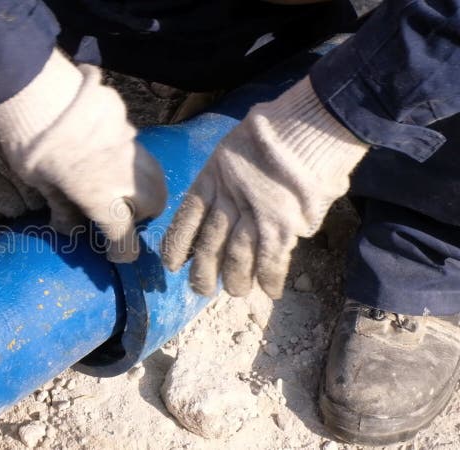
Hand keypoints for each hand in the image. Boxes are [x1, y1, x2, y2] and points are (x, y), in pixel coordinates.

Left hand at [0, 51, 167, 262]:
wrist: (37, 90)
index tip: (113, 253)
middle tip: (117, 213)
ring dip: (144, 188)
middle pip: (153, 204)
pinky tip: (109, 155)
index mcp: (102, 199)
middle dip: (141, 216)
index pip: (125, 238)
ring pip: (155, 176)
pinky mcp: (128, 123)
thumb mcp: (40, 184)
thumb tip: (69, 226)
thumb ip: (62, 206)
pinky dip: (133, 161)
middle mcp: (124, 176)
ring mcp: (130, 146)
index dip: (121, 251)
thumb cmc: (30, 145)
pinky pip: (139, 149)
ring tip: (120, 186)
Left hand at [161, 77, 367, 297]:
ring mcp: (255, 214)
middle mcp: (228, 199)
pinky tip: (269, 290)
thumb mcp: (236, 146)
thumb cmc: (278, 128)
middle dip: (204, 271)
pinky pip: (272, 258)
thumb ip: (228, 176)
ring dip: (236, 279)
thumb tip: (228, 200)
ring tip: (235, 292)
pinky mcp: (282, 224)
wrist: (311, 124)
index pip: (187, 217)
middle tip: (200, 289)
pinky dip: (270, 277)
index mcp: (212, 177)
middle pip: (209, 244)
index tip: (172, 264)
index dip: (178, 244)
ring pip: (237, 256)